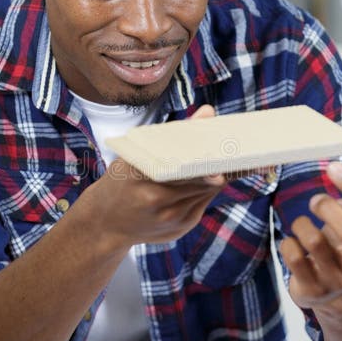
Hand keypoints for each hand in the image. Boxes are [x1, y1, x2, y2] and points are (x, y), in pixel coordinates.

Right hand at [81, 105, 226, 247]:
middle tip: (236, 150)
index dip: (206, 156)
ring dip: (216, 176)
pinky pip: (202, 203)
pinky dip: (207, 190)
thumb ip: (171, 135)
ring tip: (228, 159)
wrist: (105, 225)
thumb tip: (209, 112)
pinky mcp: (179, 229)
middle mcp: (154, 199)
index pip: (183, 161)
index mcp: (138, 174)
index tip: (223, 146)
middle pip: (199, 177)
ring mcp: (169, 218)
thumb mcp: (134, 156)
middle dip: (217, 164)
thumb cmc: (121, 183)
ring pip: (205, 191)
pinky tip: (211, 179)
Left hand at [280, 161, 341, 311]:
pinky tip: (293, 243)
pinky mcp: (314, 291)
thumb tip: (337, 177)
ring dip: (302, 224)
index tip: (334, 167)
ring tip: (302, 225)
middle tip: (315, 201)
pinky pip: (294, 257)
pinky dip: (288, 243)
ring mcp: (339, 281)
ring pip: (316, 242)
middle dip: (326, 208)